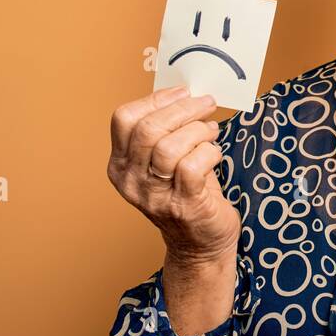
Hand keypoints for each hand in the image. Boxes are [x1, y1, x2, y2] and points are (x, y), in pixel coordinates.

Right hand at [107, 85, 240, 269]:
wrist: (200, 244)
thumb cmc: (187, 193)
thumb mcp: (165, 161)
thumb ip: (165, 131)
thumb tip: (185, 92)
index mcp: (120, 165)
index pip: (124, 119)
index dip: (156, 99)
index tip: (183, 92)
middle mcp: (131, 181)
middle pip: (147, 129)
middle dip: (183, 109)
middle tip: (206, 103)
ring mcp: (155, 196)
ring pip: (169, 146)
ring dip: (198, 130)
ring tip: (211, 131)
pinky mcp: (183, 205)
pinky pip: (192, 167)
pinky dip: (209, 152)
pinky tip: (215, 153)